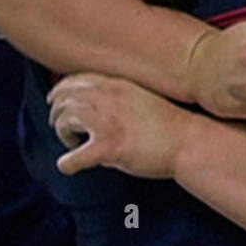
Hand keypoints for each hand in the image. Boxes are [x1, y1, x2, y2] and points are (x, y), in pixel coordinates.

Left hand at [48, 73, 192, 177]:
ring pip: (65, 119)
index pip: (76, 79)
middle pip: (65, 97)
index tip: (55, 99)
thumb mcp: (140, 98)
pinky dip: (66, 162)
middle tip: (60, 125)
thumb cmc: (170, 125)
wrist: (189, 142)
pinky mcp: (110, 147)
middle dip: (57, 112)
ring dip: (62, 131)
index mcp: (117, 85)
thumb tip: (95, 110)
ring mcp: (108, 122)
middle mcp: (109, 98)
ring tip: (71, 142)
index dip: (61, 90)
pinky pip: (74, 157)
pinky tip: (69, 165)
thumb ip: (116, 98)